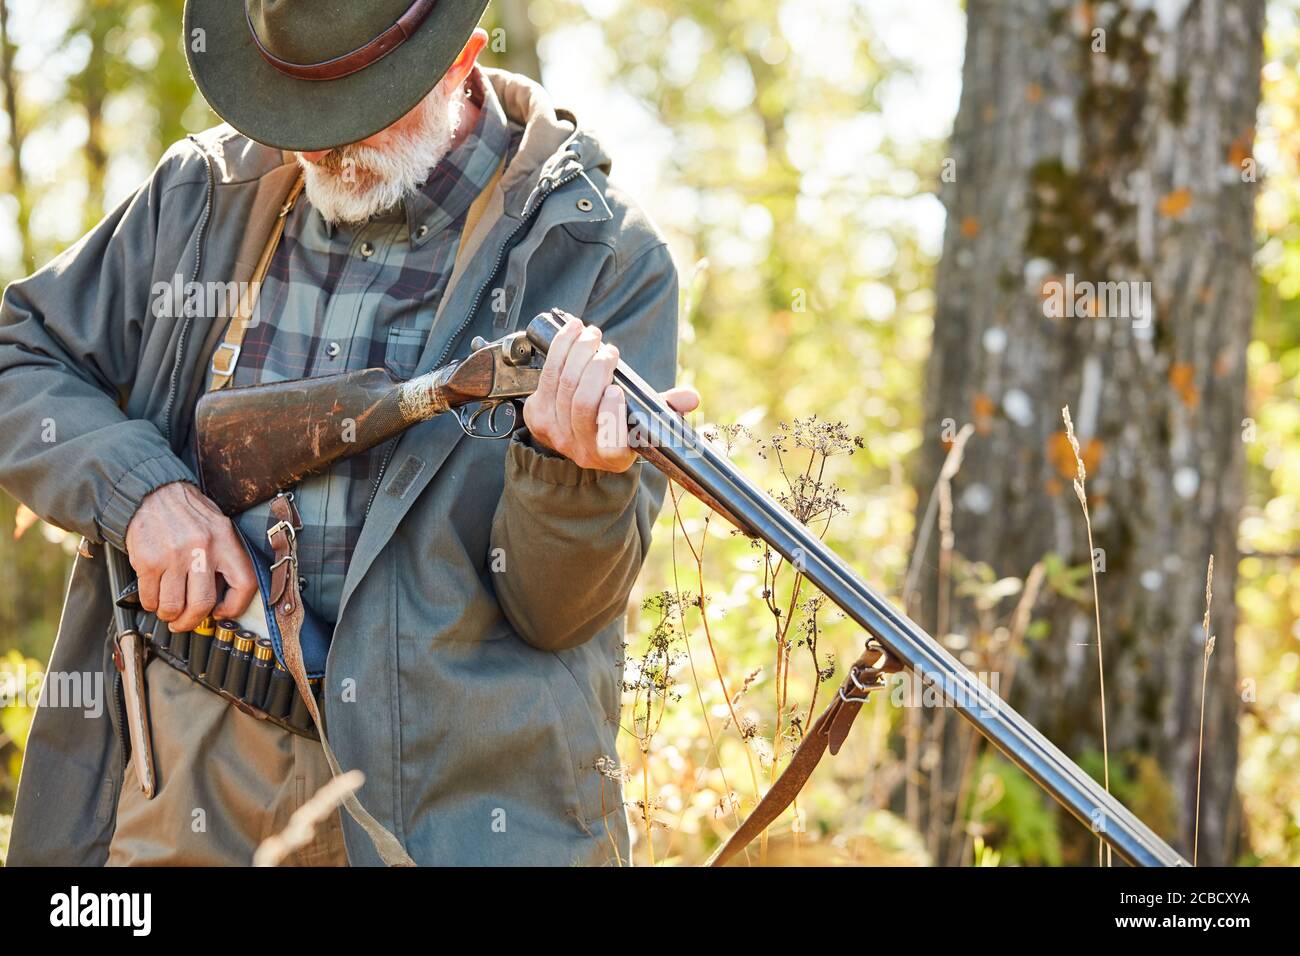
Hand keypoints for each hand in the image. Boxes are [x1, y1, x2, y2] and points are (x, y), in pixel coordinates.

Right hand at [124, 482, 257, 631]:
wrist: (152, 493)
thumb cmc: (187, 511)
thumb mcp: (217, 527)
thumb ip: (224, 557)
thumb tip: (221, 596)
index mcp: (225, 540)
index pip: (244, 583)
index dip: (235, 606)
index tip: (222, 612)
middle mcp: (202, 549)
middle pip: (203, 603)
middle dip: (192, 620)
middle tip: (186, 622)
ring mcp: (174, 556)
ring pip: (174, 605)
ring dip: (170, 615)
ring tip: (168, 610)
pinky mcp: (149, 561)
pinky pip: (151, 597)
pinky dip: (151, 604)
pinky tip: (154, 598)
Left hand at [522, 314, 699, 472]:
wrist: (576, 434)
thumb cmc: (618, 424)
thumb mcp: (645, 421)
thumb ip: (666, 409)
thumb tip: (690, 398)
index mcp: (614, 456)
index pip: (610, 442)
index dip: (610, 415)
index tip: (617, 389)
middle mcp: (582, 449)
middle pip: (581, 405)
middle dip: (594, 370)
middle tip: (608, 350)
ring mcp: (556, 434)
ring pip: (563, 387)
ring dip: (576, 353)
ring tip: (592, 334)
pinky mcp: (537, 415)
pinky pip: (547, 377)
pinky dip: (560, 350)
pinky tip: (572, 333)